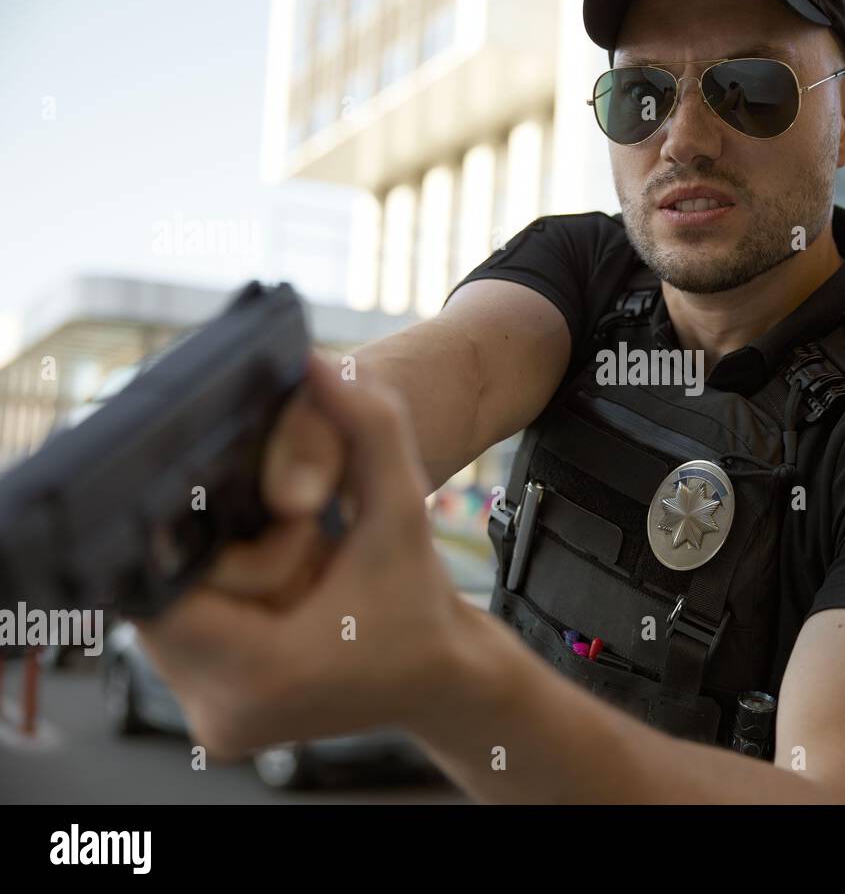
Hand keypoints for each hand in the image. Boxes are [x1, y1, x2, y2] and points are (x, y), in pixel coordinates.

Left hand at [133, 353, 470, 759]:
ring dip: (212, 582)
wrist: (443, 680)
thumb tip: (320, 363)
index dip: (171, 538)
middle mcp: (224, 712)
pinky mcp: (215, 723)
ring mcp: (216, 724)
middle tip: (292, 540)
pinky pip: (182, 645)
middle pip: (160, 601)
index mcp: (263, 671)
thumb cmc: (421, 604)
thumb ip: (369, 429)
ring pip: (166, 622)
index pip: (158, 593)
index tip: (209, 500)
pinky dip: (216, 608)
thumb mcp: (403, 509)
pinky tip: (273, 597)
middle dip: (211, 555)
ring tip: (290, 573)